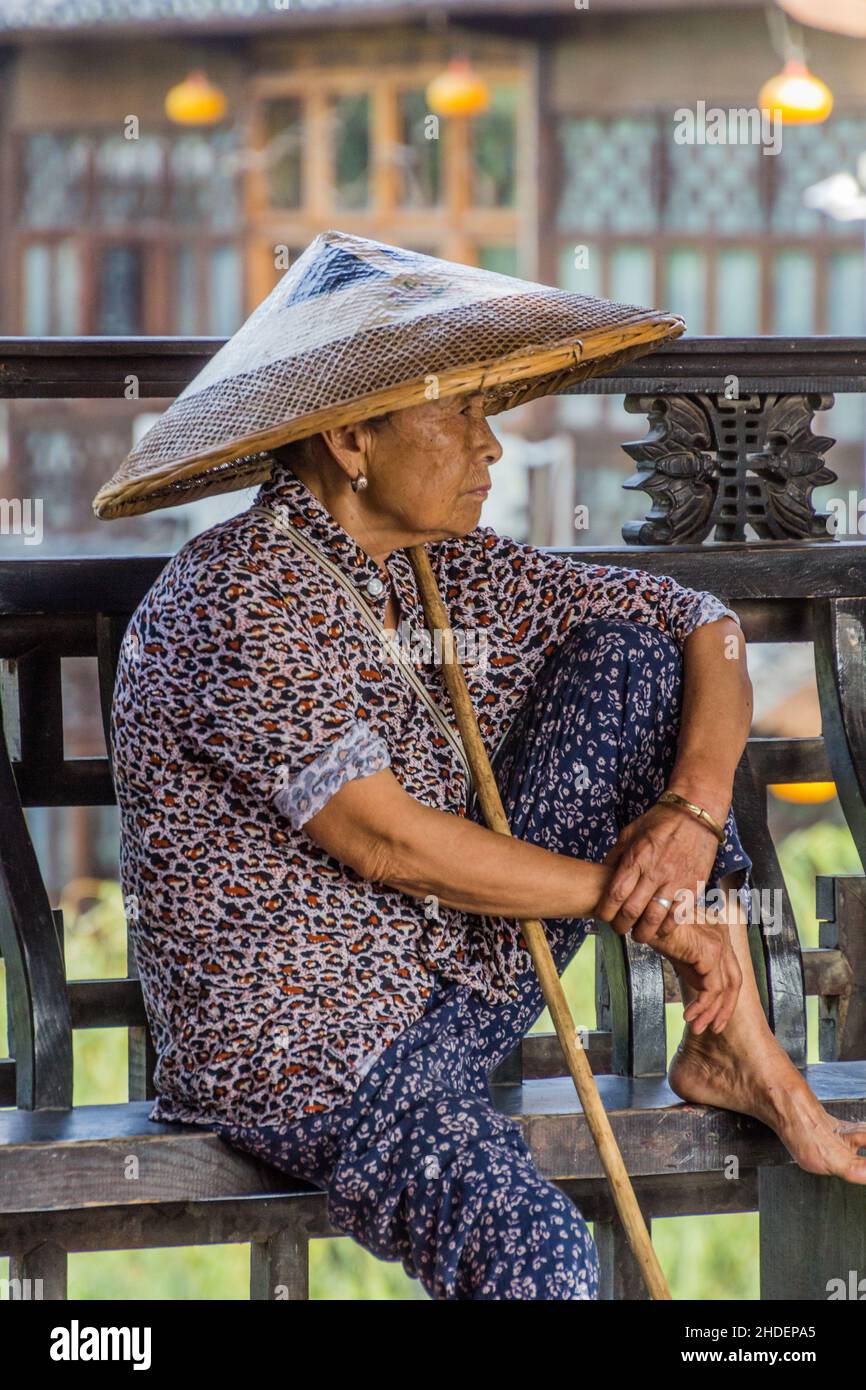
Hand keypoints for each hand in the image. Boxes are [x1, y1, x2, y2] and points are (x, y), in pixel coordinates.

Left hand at [592, 801, 740, 1032]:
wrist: (697, 813)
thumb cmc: (661, 820)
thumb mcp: (631, 831)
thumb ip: (616, 854)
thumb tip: (603, 874)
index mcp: (637, 857)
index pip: (616, 893)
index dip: (606, 911)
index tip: (602, 916)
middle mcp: (655, 872)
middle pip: (632, 910)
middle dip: (621, 925)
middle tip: (618, 928)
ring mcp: (675, 881)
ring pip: (655, 918)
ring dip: (643, 933)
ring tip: (638, 934)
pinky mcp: (693, 886)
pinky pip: (678, 915)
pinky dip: (667, 928)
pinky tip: (660, 929)